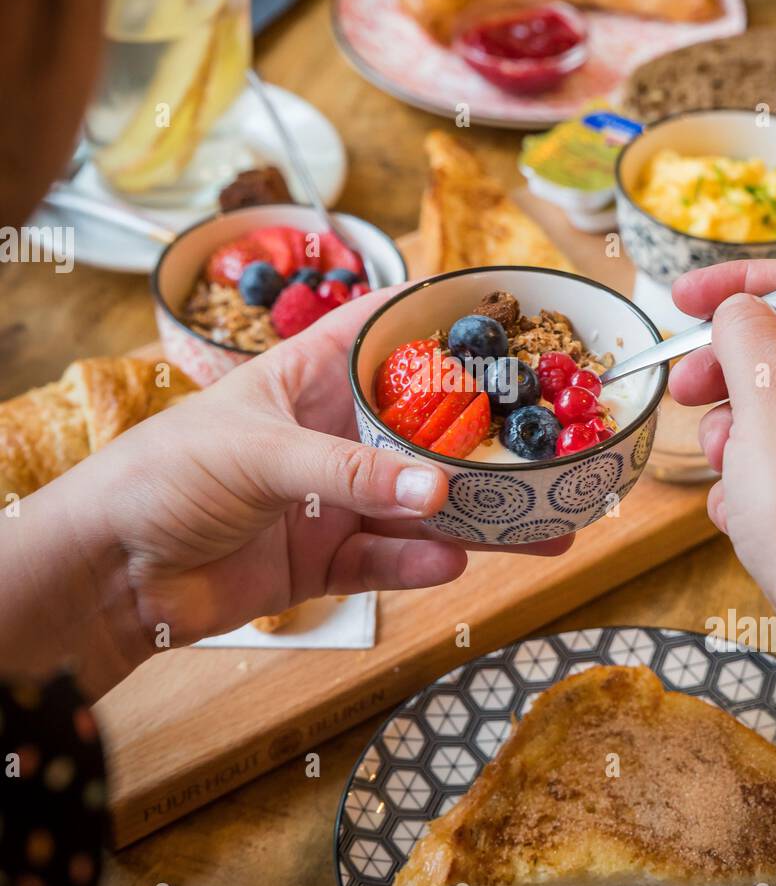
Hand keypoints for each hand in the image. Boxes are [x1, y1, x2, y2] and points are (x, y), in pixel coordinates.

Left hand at [16, 288, 569, 697]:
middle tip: (554, 445)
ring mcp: (330, 499)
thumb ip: (349, 472)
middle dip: (486, 439)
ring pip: (419, 506)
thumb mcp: (259, 452)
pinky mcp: (322, 561)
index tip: (517, 312)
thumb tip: (438, 493)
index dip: (443, 315)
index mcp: (309, 377)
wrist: (110, 573)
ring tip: (543, 525)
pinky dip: (419, 565)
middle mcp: (330, 434)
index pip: (386, 329)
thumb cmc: (165, 475)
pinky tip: (455, 562)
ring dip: (477, 518)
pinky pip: (385, 561)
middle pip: (424, 429)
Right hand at [668, 260, 775, 630]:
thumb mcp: (765, 400)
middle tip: (685, 392)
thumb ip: (743, 334)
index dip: (737, 283)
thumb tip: (738, 311)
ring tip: (725, 473)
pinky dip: (761, 475)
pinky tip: (742, 514)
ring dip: (740, 432)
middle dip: (730, 369)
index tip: (679, 298)